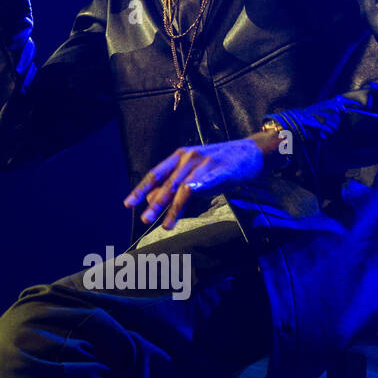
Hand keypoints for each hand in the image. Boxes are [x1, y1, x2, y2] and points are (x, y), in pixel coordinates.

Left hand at [123, 138, 265, 229]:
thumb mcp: (193, 171)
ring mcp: (206, 163)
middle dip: (155, 203)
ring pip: (185, 187)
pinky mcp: (222, 170)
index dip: (141, 189)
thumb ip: (175, 183)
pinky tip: (189, 195)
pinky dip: (198, 187)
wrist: (249, 152)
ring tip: (166, 225)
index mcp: (180, 156)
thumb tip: (152, 200)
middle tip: (145, 219)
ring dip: (174, 207)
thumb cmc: (219, 165)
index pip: (155, 173)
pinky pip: (208, 180)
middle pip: (168, 183)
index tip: (128, 204)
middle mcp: (189, 157)